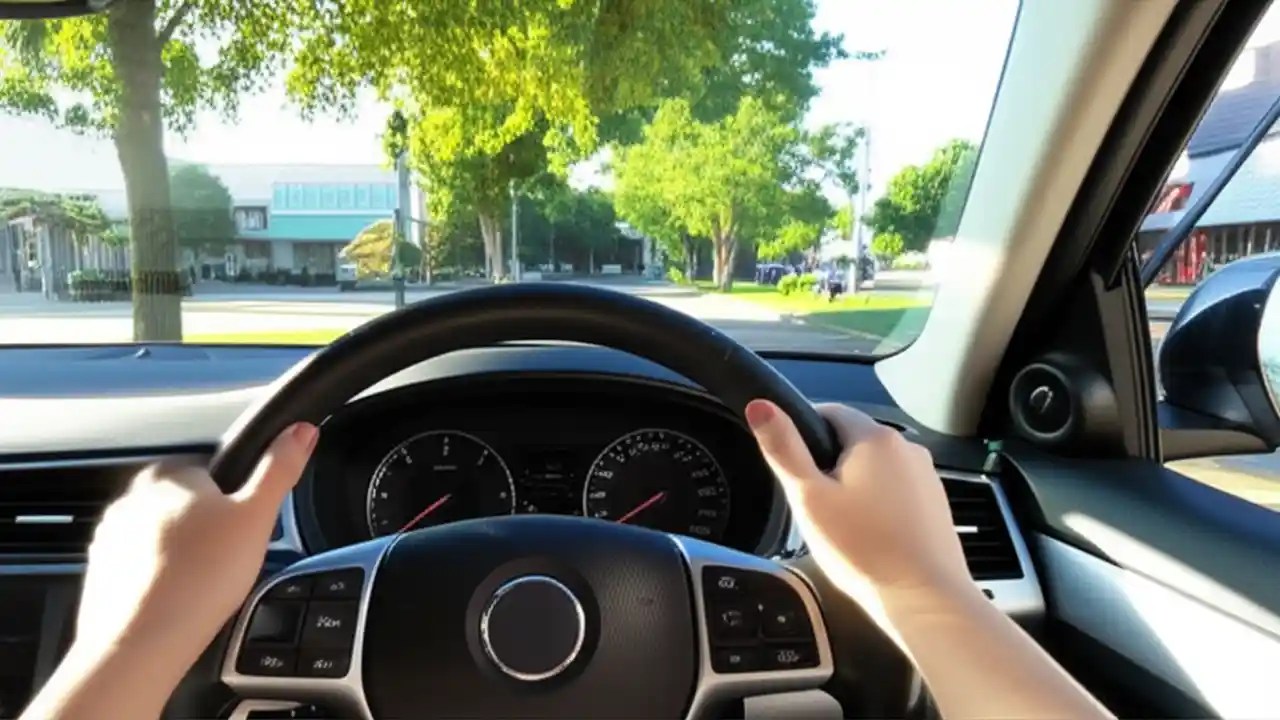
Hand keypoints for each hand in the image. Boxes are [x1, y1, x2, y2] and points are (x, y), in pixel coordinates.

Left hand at [73, 422, 317, 671]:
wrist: (143, 641)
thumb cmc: (200, 577)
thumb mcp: (257, 516)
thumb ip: (279, 470)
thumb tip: (300, 432)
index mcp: (168, 475)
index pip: (213, 474)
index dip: (235, 503)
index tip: (243, 529)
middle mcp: (130, 499)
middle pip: (187, 507)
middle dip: (208, 530)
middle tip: (228, 560)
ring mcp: (110, 538)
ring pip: (163, 540)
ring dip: (182, 556)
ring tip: (204, 584)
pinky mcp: (102, 574)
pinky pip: (142, 570)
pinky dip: (160, 581)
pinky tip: (179, 599)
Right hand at [745, 400, 975, 630]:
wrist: (924, 599)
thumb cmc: (864, 551)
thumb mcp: (809, 498)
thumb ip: (783, 448)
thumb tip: (760, 406)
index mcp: (874, 438)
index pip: (828, 411)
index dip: (803, 435)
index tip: (794, 468)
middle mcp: (907, 448)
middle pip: (852, 442)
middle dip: (829, 466)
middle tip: (816, 506)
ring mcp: (925, 476)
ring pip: (875, 469)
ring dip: (855, 487)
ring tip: (844, 528)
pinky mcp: (935, 503)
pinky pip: (896, 492)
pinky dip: (879, 506)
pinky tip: (871, 537)